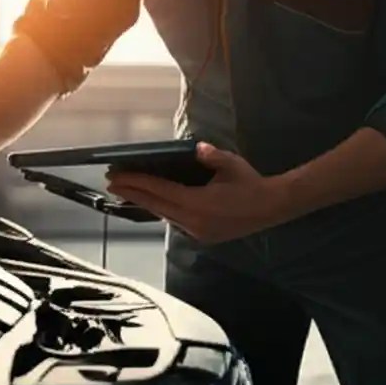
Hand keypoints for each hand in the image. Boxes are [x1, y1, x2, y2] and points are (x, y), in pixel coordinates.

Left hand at [106, 143, 297, 244]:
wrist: (273, 207)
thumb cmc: (251, 183)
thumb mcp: (230, 164)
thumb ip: (210, 156)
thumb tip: (195, 149)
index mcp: (198, 203)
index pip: (158, 191)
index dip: (136, 183)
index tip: (117, 176)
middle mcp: (193, 221)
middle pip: (155, 205)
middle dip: (132, 193)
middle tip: (112, 182)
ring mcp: (197, 231)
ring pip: (164, 215)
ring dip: (145, 202)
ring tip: (127, 191)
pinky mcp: (203, 235)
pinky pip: (175, 221)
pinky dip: (161, 210)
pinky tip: (154, 202)